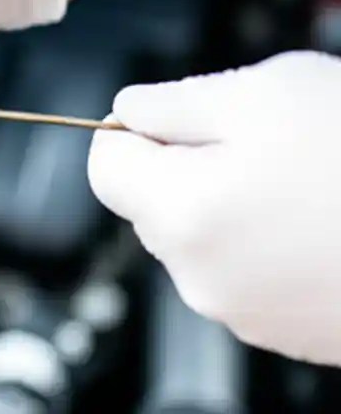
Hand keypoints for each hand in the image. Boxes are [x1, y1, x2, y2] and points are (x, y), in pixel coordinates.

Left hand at [89, 51, 340, 365]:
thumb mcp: (268, 92)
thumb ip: (177, 102)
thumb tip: (129, 110)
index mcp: (178, 212)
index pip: (104, 166)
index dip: (137, 132)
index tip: (177, 118)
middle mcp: (198, 275)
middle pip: (153, 205)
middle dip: (190, 168)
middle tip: (266, 143)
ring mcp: (243, 312)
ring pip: (203, 240)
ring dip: (234, 207)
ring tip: (309, 181)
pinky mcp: (286, 332)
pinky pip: (249, 275)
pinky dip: (271, 246)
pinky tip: (325, 220)